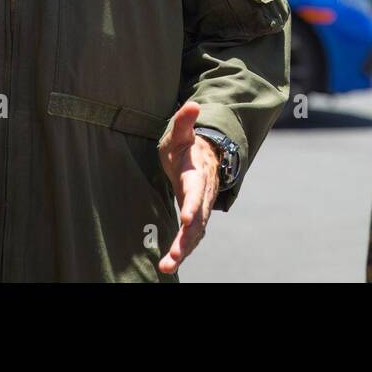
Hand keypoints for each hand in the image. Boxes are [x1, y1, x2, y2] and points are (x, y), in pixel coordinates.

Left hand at [156, 101, 219, 273]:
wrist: (204, 157)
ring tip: (167, 267)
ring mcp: (201, 208)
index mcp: (197, 174)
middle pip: (198, 220)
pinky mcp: (196, 218)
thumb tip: (192, 105)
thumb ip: (184, 122)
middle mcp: (202, 195)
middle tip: (172, 257)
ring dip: (183, 251)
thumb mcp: (180, 132)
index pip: (196, 192)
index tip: (186, 219)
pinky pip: (192, 237)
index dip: (193, 205)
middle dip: (186, 239)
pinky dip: (183, 251)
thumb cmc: (186, 145)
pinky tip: (169, 265)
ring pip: (196, 233)